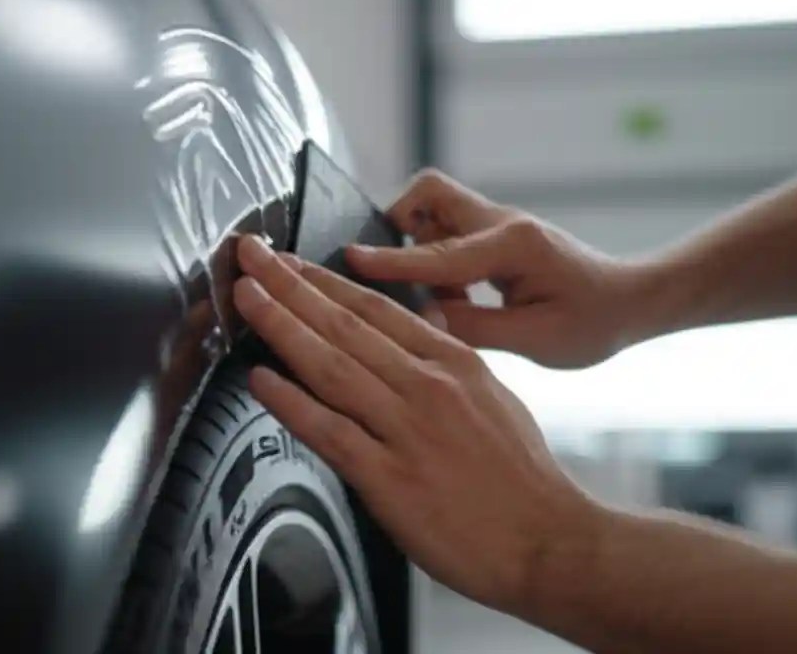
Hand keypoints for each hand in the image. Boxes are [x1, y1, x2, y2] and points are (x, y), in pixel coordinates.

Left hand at [231, 235, 604, 614]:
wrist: (549, 542)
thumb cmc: (522, 479)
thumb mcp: (494, 397)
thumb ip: (450, 361)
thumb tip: (419, 326)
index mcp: (454, 362)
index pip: (377, 308)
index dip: (325, 280)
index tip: (288, 261)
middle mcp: (429, 386)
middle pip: (346, 324)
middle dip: (291, 285)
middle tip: (251, 256)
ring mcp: (409, 430)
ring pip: (332, 366)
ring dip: (282, 326)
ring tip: (247, 297)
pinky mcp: (392, 479)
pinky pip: (331, 432)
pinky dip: (292, 403)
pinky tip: (261, 379)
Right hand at [346, 170, 653, 368]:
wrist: (631, 301)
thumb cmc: (593, 322)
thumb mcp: (536, 339)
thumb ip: (474, 329)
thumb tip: (422, 320)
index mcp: (514, 245)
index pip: (439, 253)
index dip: (393, 261)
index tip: (351, 259)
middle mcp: (502, 224)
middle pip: (430, 195)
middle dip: (398, 221)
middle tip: (390, 268)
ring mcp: (497, 227)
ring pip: (435, 212)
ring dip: (419, 248)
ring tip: (439, 299)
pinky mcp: (495, 238)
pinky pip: (448, 235)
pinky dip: (437, 261)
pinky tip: (455, 301)